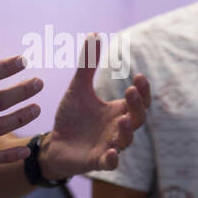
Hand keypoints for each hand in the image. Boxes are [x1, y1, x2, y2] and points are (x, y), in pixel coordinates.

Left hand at [41, 35, 150, 178]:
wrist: (54, 143)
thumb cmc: (72, 117)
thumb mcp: (78, 88)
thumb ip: (87, 65)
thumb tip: (95, 34)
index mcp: (117, 111)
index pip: (139, 101)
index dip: (143, 90)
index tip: (139, 76)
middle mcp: (118, 128)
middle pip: (138, 118)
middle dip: (137, 106)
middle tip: (131, 91)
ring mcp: (110, 146)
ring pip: (126, 141)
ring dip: (127, 131)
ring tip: (122, 120)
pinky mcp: (97, 161)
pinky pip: (110, 163)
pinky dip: (113, 159)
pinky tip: (111, 152)